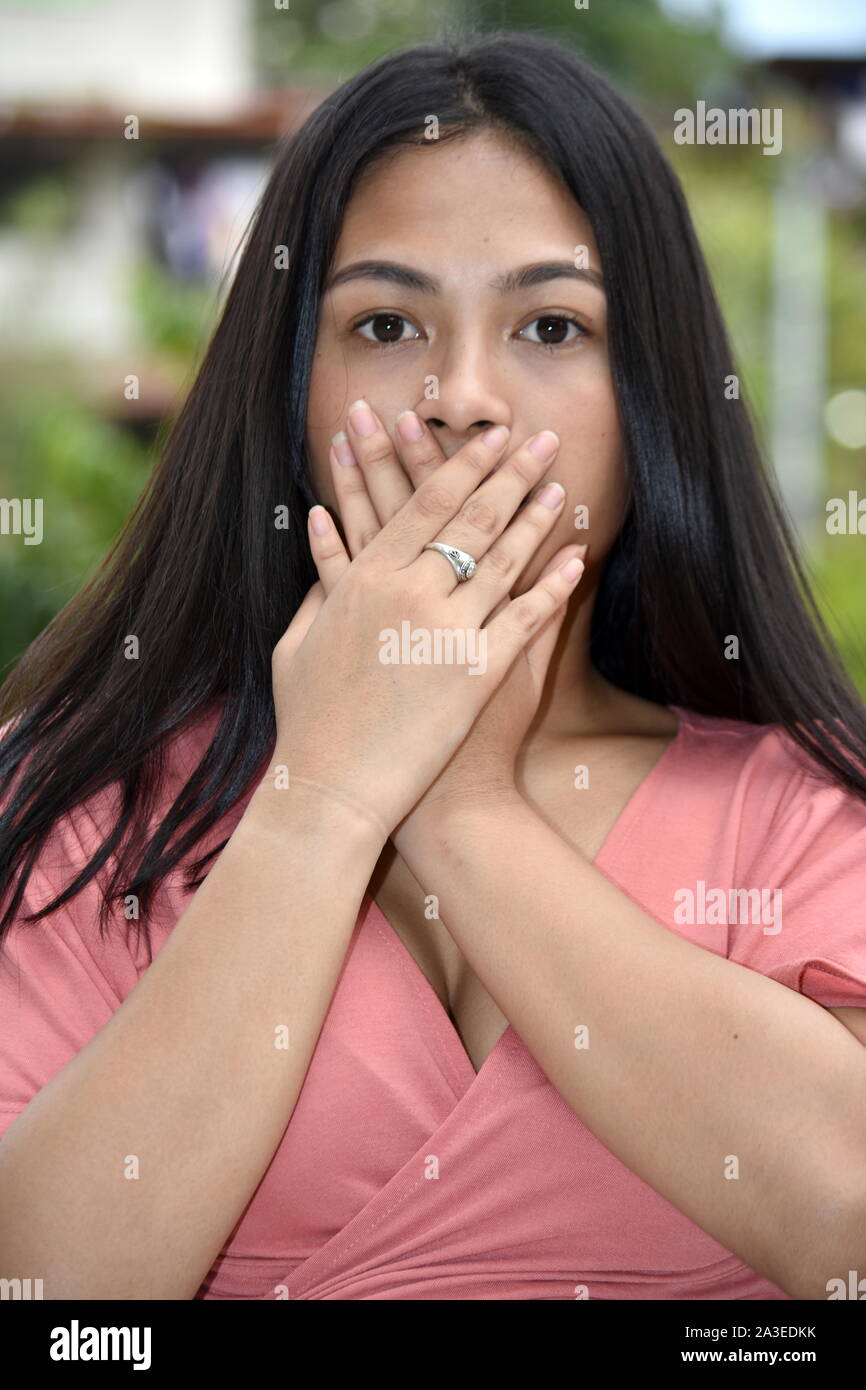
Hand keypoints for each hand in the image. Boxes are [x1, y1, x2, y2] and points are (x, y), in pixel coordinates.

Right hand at [302, 400, 586, 840]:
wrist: (333, 787)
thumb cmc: (308, 720)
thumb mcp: (296, 643)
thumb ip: (318, 583)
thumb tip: (323, 531)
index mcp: (363, 578)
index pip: (424, 503)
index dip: (461, 464)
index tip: (488, 437)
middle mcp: (407, 592)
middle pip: (471, 517)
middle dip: (511, 472)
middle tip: (541, 440)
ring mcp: (445, 630)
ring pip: (503, 558)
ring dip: (537, 518)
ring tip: (562, 488)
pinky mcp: (477, 672)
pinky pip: (527, 616)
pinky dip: (554, 584)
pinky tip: (576, 559)